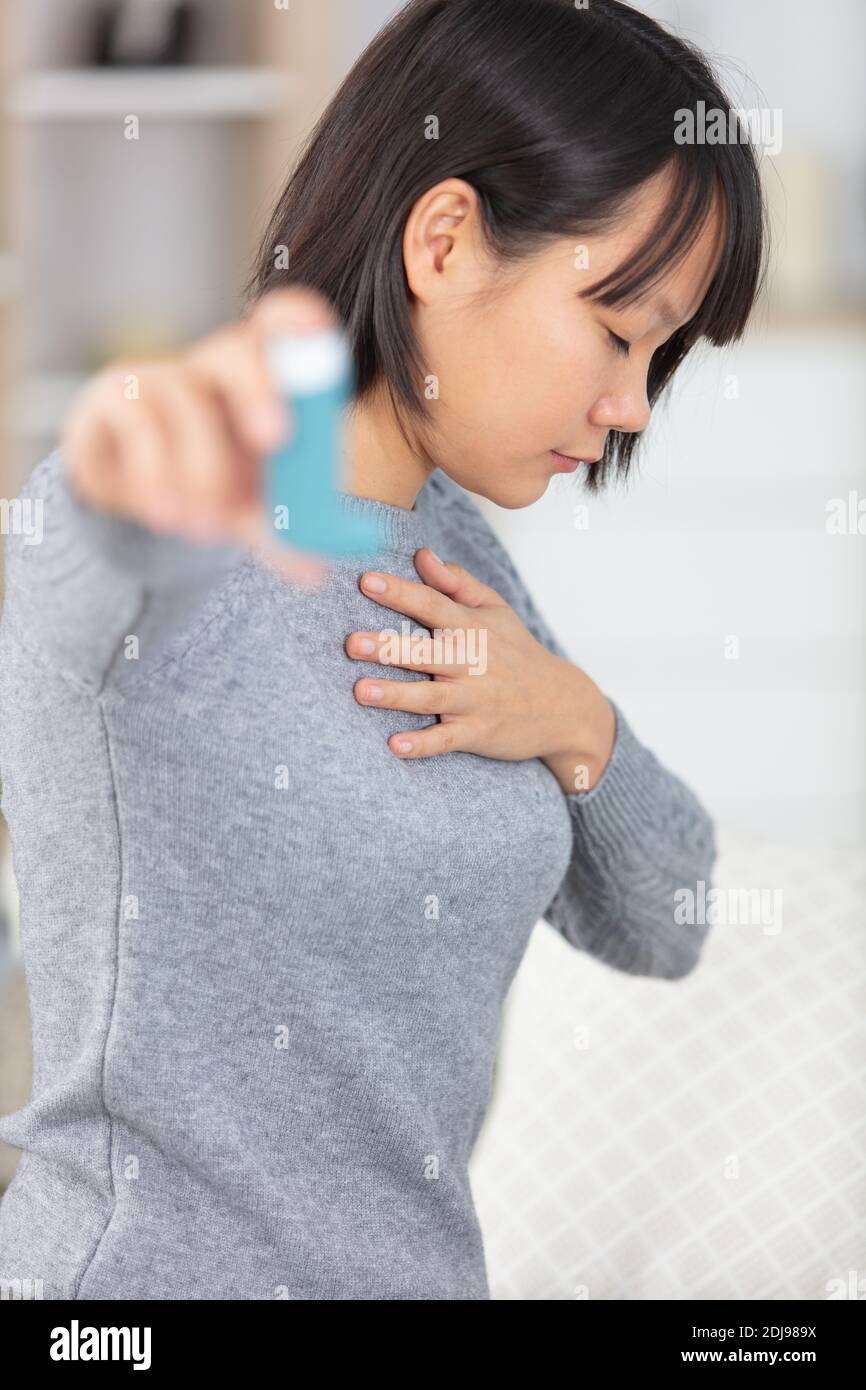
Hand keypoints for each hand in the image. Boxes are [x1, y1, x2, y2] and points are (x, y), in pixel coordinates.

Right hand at [60, 285, 336, 584]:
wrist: (142, 499)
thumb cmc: (215, 485)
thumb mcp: (254, 510)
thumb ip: (286, 533)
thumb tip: (315, 571)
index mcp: (263, 381)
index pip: (281, 330)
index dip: (297, 322)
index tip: (311, 332)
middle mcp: (212, 368)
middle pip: (235, 351)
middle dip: (260, 389)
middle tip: (275, 439)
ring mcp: (160, 376)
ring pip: (185, 406)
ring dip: (201, 472)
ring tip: (202, 529)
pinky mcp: (112, 398)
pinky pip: (137, 428)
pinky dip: (154, 477)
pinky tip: (163, 514)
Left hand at [344, 547, 615, 790]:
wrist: (562, 706)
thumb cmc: (517, 653)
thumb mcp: (495, 610)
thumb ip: (456, 582)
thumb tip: (422, 555)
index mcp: (471, 628)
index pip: (431, 605)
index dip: (399, 593)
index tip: (365, 581)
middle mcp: (470, 662)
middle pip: (425, 652)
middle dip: (388, 647)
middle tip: (352, 642)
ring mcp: (473, 700)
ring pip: (430, 697)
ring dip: (396, 695)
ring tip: (361, 691)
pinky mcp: (476, 733)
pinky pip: (446, 740)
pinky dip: (423, 745)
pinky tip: (396, 746)